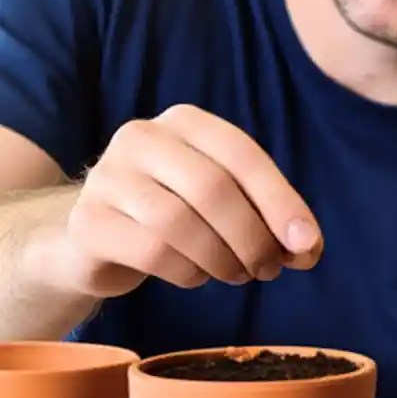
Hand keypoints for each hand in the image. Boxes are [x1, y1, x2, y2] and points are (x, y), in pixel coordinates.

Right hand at [50, 104, 322, 297]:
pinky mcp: (88, 223)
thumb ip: (270, 217)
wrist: (100, 238)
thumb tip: (308, 249)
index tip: (307, 245)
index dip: (281, 201)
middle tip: (270, 269)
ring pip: (179, 222)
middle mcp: (142, 138)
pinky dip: (187, 272)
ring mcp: (107, 178)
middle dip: (252, 237)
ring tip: (237, 274)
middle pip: (213, 188)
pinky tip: (197, 276)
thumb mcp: (226, 201)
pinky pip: (151, 251)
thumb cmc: (180, 212)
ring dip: (222, 258)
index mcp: (186, 122)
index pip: (243, 154)